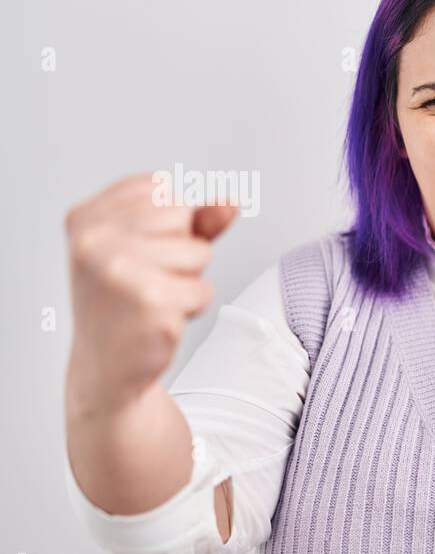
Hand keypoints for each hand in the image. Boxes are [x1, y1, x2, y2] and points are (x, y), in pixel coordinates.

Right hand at [64, 173, 237, 416]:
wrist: (107, 366)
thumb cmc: (128, 301)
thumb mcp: (152, 248)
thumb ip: (193, 221)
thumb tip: (230, 203)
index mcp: (86, 217)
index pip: (161, 188)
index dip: (168, 223)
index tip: (139, 252)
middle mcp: (93, 240)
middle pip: (181, 214)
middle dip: (181, 249)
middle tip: (148, 280)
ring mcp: (117, 270)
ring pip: (198, 252)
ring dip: (189, 279)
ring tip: (153, 298)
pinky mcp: (148, 301)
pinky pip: (203, 290)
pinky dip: (192, 306)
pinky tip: (159, 319)